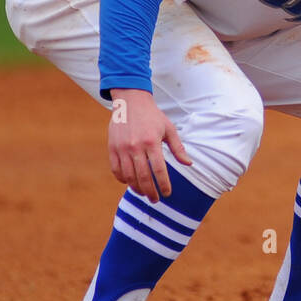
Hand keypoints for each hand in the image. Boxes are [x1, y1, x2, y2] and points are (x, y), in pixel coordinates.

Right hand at [107, 88, 192, 202]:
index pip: (159, 170)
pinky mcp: (112, 148)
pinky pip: (116, 170)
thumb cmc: (153, 116)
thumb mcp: (169, 129)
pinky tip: (130, 182)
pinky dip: (123, 179)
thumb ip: (178, 148)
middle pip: (143, 177)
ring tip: (144, 193)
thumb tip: (188, 164)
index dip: (164, 185)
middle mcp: (135, 146)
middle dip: (150, 192)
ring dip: (136, 188)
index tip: (167, 193)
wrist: (130, 101)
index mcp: (152, 142)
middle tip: (155, 199)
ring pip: (128, 176)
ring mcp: (122, 148)